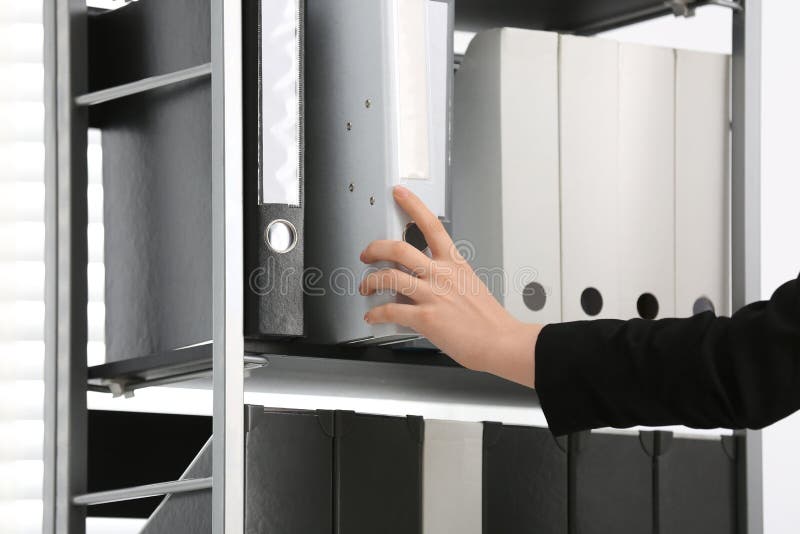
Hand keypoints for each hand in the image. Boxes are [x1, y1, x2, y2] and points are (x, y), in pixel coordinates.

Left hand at [359, 185, 541, 387]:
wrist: (500, 341)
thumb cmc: (488, 319)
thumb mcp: (470, 284)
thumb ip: (446, 277)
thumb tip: (425, 281)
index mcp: (454, 263)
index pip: (431, 224)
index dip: (412, 205)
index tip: (399, 194)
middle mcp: (441, 274)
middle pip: (399, 248)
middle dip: (375, 248)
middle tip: (367, 253)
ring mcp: (433, 295)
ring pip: (389, 276)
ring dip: (370, 281)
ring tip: (366, 286)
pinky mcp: (425, 317)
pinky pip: (391, 310)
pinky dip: (376, 313)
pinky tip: (374, 316)